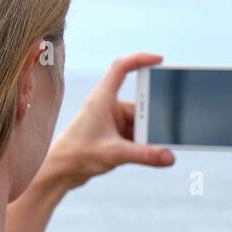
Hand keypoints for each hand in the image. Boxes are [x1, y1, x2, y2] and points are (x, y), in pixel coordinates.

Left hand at [42, 53, 173, 189]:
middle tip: (163, 131)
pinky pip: (135, 134)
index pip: (121, 68)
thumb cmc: (77, 155)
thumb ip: (145, 155)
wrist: (62, 171)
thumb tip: (169, 157)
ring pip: (139, 122)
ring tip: (154, 150)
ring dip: (148, 135)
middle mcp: (107, 106)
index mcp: (102, 98)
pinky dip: (143, 144)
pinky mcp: (114, 135)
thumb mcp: (115, 153)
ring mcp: (111, 121)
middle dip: (152, 118)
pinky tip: (149, 155)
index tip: (160, 60)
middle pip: (139, 103)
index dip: (140, 59)